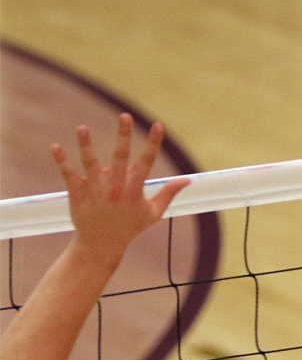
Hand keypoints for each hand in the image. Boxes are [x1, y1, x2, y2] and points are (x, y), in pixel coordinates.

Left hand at [50, 115, 190, 256]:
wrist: (101, 245)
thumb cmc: (129, 227)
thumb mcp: (153, 212)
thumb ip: (168, 194)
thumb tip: (188, 180)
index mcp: (134, 190)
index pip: (147, 161)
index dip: (153, 142)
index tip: (158, 125)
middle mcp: (115, 188)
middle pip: (120, 157)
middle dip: (123, 136)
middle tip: (124, 115)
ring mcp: (95, 191)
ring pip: (90, 164)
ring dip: (86, 145)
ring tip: (82, 127)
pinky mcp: (77, 195)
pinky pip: (69, 175)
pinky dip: (62, 161)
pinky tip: (55, 147)